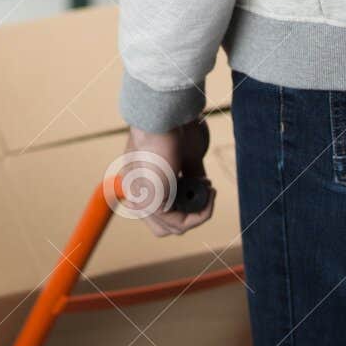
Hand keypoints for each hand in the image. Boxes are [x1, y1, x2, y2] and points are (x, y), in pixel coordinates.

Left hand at [121, 119, 215, 237]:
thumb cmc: (173, 129)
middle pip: (161, 225)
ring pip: (170, 228)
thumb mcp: (185, 156)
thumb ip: (189, 175)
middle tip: (207, 192)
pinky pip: (177, 225)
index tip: (203, 184)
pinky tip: (210, 197)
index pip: (157, 209)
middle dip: (189, 215)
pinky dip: (199, 215)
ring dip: (198, 215)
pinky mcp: (151, 203)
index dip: (183, 205)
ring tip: (211, 193)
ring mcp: (141, 200)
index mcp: (138, 180)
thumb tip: (202, 189)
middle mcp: (135, 193)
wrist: (163, 116)